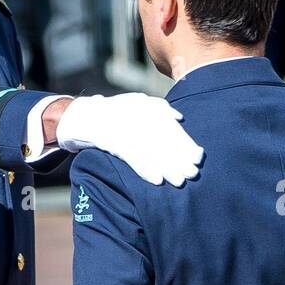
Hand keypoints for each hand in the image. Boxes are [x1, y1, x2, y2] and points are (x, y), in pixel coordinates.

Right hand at [55, 92, 202, 186]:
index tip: (198, 156)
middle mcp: (138, 118)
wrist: (85, 115)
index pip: (171, 128)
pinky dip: (145, 169)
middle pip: (164, 141)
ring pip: (151, 152)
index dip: (186, 144)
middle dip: (179, 158)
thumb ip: (160, 108)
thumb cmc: (117, 111)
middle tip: (193, 173)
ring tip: (179, 182)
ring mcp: (126, 130)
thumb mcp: (138, 103)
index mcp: (146, 109)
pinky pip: (133, 158)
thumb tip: (179, 117)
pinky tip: (157, 180)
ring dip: (166, 168)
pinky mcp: (114, 142)